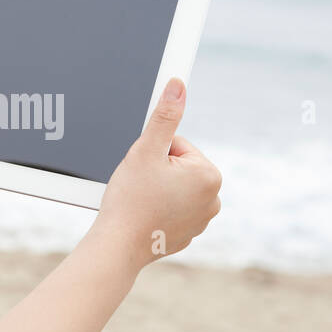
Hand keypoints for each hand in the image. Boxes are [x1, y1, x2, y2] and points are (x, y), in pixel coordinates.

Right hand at [93, 77, 220, 264]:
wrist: (118, 245)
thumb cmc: (131, 199)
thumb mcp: (146, 150)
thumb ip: (165, 116)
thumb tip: (178, 86)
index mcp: (209, 175)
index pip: (177, 145)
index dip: (153, 153)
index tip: (144, 172)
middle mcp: (213, 199)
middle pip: (177, 167)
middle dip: (156, 171)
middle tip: (140, 187)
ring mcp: (202, 220)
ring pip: (173, 187)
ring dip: (157, 189)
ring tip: (142, 202)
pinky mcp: (188, 234)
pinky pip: (171, 209)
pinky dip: (157, 209)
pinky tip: (144, 216)